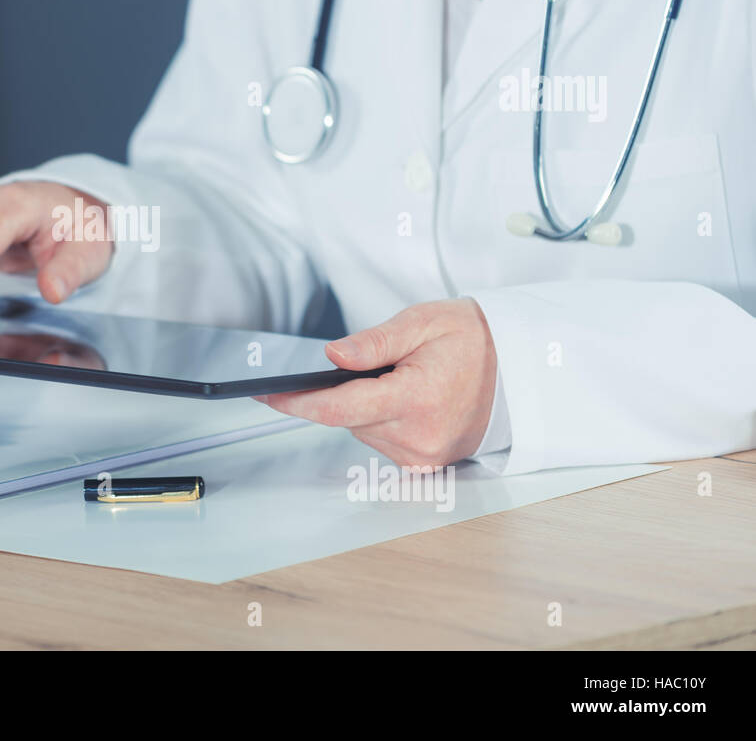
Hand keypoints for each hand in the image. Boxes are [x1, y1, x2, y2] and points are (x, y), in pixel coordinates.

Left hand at [259, 299, 496, 468]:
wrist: (519, 370)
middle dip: (344, 391)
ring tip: (399, 380)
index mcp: (416, 399)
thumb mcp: (422, 322)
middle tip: (371, 365)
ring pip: (362, 431)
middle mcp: (419, 436)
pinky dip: (381, 420)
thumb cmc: (474, 341)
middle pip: (348, 419)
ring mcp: (424, 455)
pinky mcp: (427, 463)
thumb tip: (332, 357)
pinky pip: (382, 441)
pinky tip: (403, 400)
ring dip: (365, 407)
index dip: (297, 402)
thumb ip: (373, 342)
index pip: (339, 407)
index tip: (266, 394)